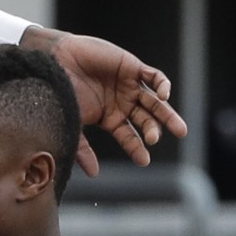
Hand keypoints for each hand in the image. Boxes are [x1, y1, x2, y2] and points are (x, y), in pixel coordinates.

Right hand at [21, 27, 187, 175]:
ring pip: (155, 102)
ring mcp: (128, 86)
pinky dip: (162, 85)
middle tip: (156, 140)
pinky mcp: (132, 67)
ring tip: (179, 129)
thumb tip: (94, 174)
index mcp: (110, 119)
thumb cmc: (61, 92)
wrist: (56, 61)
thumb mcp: (73, 124)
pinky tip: (164, 96)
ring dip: (166, 115)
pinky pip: (153, 77)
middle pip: (146, 121)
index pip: (129, 137)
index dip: (137, 149)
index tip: (144, 160)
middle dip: (154, 131)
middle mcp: (122, 104)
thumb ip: (83, 149)